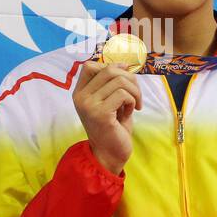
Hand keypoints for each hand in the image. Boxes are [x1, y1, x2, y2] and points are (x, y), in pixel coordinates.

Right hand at [73, 60, 141, 175]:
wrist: (110, 153)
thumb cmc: (114, 127)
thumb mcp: (112, 101)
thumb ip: (113, 84)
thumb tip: (124, 64)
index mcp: (80, 92)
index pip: (91, 65)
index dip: (113, 67)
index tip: (127, 78)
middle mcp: (81, 97)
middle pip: (109, 70)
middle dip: (131, 80)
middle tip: (136, 96)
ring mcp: (89, 105)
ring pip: (120, 81)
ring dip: (135, 92)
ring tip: (135, 105)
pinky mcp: (100, 113)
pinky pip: (124, 95)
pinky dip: (133, 101)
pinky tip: (131, 113)